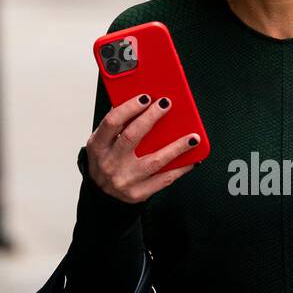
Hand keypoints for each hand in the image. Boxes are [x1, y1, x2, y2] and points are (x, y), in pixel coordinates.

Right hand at [83, 93, 199, 202]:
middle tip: (167, 104)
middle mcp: (110, 163)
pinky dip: (181, 168)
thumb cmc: (105, 162)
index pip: (112, 122)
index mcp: (98, 146)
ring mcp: (125, 179)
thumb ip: (117, 124)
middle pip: (132, 137)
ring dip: (177, 148)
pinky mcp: (138, 193)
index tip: (146, 97)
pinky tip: (193, 159)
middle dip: (152, 118)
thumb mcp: (101, 142)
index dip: (129, 108)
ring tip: (193, 137)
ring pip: (155, 160)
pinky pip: (164, 179)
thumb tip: (140, 101)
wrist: (102, 196)